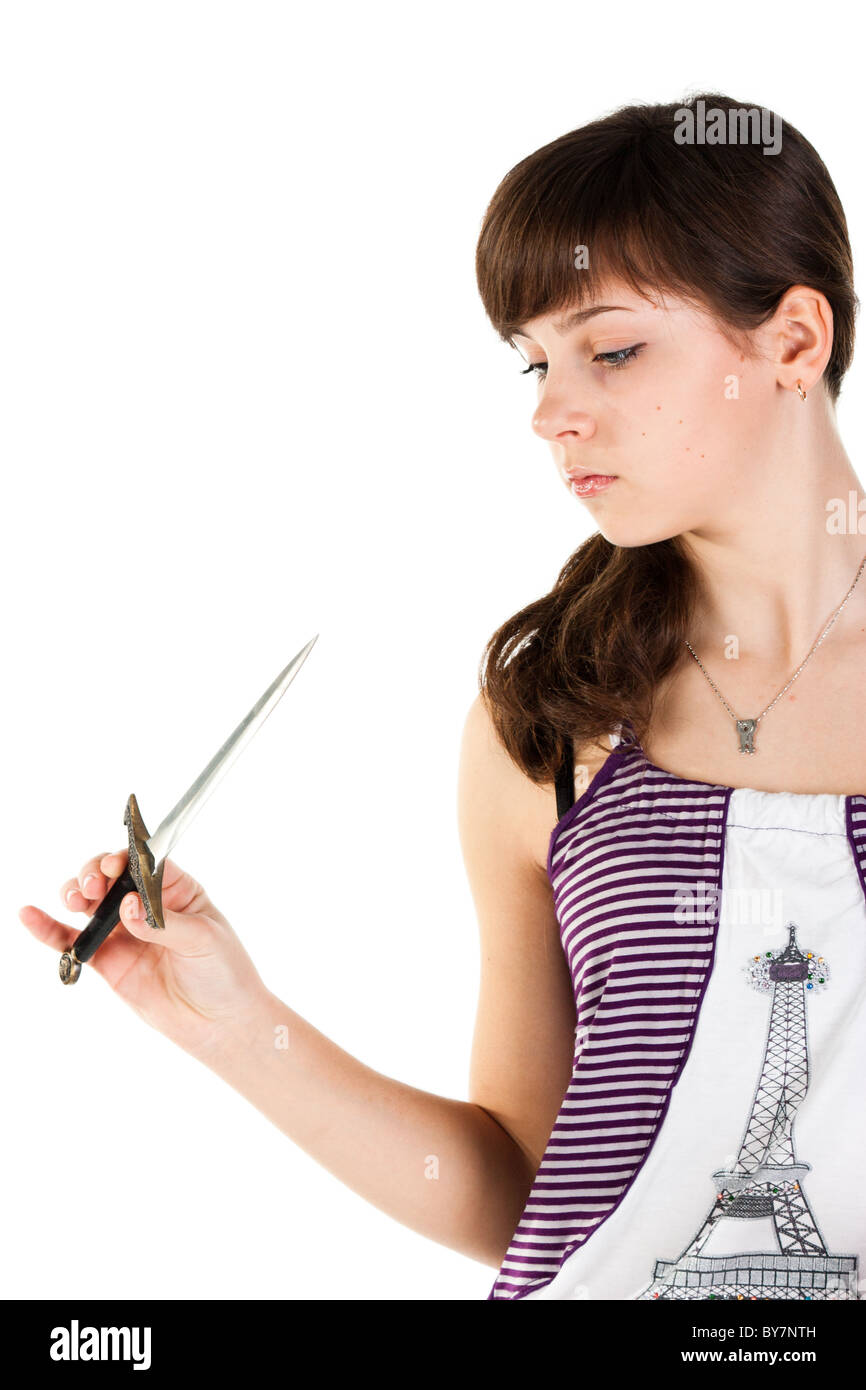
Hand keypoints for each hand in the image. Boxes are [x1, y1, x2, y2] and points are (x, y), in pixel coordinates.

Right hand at [19, 849, 269, 1055]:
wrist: (219, 1024)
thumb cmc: (224, 974)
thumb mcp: (203, 940)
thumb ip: (163, 923)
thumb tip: (129, 906)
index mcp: (177, 889)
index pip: (144, 863)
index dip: (125, 860)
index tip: (114, 867)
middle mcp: (147, 905)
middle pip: (111, 877)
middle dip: (95, 873)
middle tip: (94, 888)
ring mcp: (125, 931)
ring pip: (90, 903)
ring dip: (75, 893)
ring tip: (75, 900)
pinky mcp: (108, 960)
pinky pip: (73, 940)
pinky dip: (49, 928)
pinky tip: (29, 915)